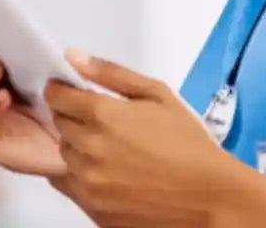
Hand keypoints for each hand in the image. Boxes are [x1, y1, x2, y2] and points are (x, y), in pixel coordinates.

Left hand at [45, 50, 238, 226]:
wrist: (208, 196)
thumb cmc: (189, 145)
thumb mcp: (158, 95)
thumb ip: (111, 73)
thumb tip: (74, 57)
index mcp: (104, 115)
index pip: (57, 96)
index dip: (61, 90)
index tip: (70, 92)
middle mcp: (90, 148)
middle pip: (59, 124)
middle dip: (73, 117)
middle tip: (101, 121)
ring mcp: (88, 182)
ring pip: (64, 154)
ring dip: (77, 146)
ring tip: (110, 148)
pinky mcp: (92, 208)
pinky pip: (67, 183)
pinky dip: (79, 174)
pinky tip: (105, 170)